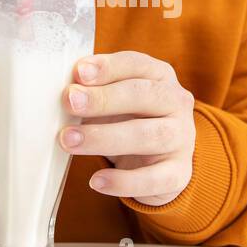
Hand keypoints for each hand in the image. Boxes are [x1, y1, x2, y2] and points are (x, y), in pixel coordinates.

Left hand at [58, 51, 195, 204]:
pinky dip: (124, 181)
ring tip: (69, 141)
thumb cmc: (128, 120)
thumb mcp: (114, 100)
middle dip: (104, 99)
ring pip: (151, 135)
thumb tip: (64, 93)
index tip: (79, 73)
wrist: (158, 162)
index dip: (108, 67)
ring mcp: (182, 138)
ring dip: (106, 138)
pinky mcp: (179, 173)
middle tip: (69, 102)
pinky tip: (97, 181)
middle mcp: (176, 103)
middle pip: (145, 95)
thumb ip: (93, 92)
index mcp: (159, 76)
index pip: (137, 64)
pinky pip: (155, 178)